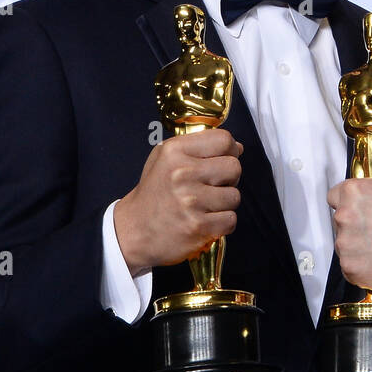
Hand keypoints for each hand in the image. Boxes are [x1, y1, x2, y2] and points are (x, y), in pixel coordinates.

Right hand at [114, 129, 242, 275]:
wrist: (133, 231)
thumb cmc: (154, 194)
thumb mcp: (165, 158)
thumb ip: (199, 147)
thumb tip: (237, 147)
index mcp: (175, 151)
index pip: (224, 139)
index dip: (229, 151)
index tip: (220, 161)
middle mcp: (183, 173)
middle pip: (234, 167)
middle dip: (228, 179)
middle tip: (211, 187)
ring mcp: (191, 201)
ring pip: (235, 196)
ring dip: (224, 204)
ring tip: (204, 206)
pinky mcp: (197, 226)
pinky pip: (230, 220)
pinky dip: (222, 224)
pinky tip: (205, 221)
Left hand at [327, 171, 371, 293]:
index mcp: (354, 192)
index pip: (335, 194)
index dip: (348, 200)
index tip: (358, 206)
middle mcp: (344, 217)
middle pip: (340, 220)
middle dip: (355, 223)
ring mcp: (346, 245)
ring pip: (345, 244)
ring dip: (358, 245)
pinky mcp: (351, 269)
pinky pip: (351, 266)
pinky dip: (363, 265)